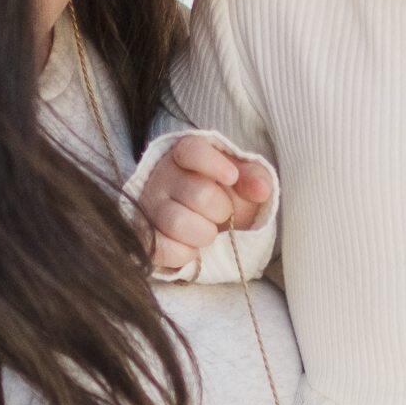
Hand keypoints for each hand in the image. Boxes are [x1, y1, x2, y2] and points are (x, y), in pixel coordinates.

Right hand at [138, 134, 272, 275]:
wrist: (199, 217)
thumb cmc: (221, 192)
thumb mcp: (242, 180)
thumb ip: (255, 179)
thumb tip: (261, 190)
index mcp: (185, 155)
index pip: (192, 151)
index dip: (213, 163)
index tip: (232, 177)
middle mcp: (163, 176)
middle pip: (198, 194)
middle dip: (221, 210)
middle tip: (222, 213)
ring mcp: (150, 205)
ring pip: (178, 222)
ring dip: (203, 233)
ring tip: (207, 231)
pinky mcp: (143, 233)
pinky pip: (161, 247)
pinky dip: (183, 253)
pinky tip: (192, 249)